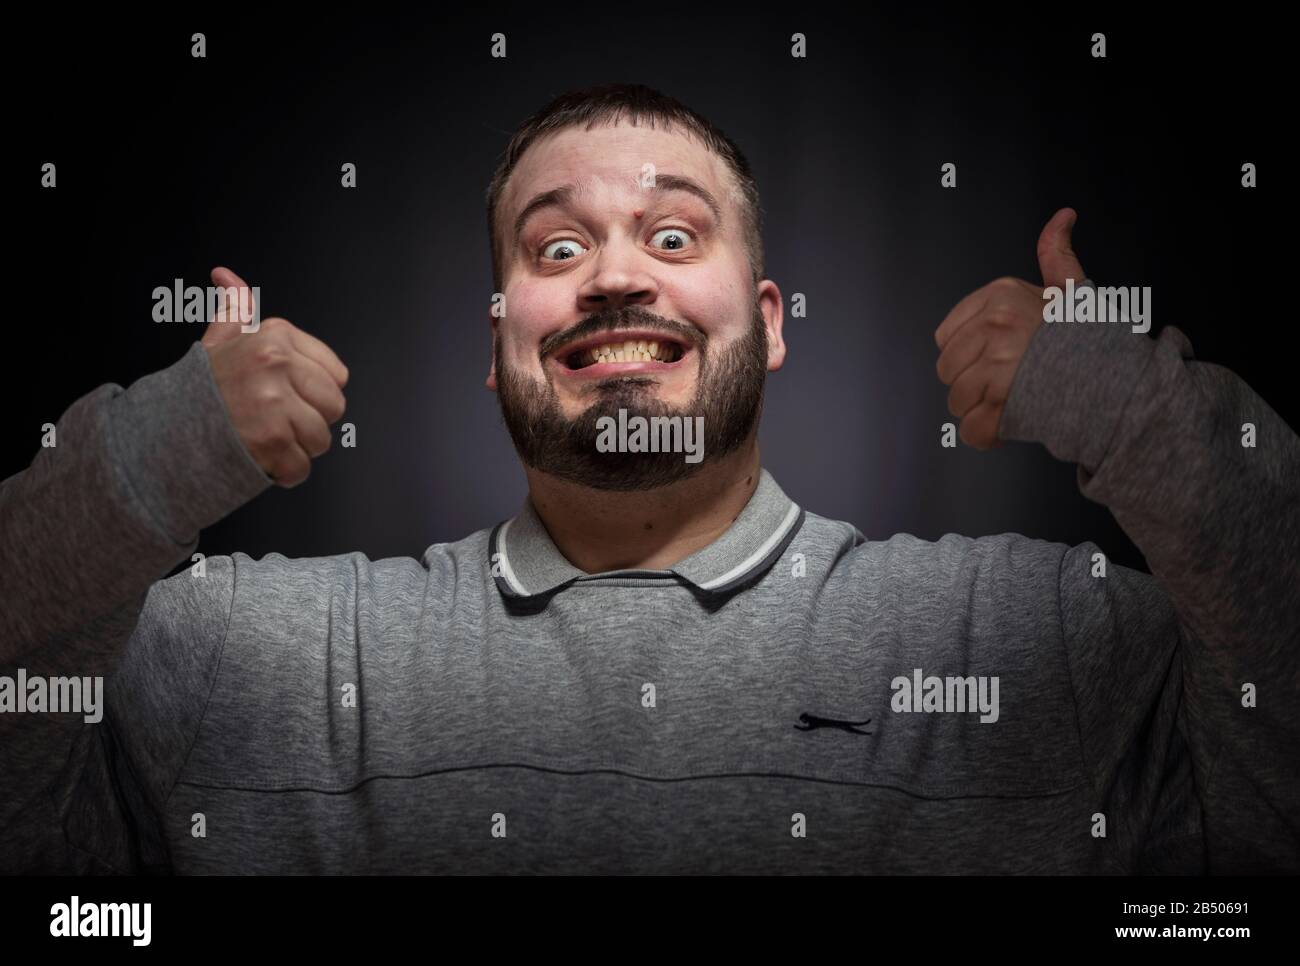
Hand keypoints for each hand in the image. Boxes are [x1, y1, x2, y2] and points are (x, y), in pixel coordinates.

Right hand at [201, 267, 348, 486]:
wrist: (162, 430)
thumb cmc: (201, 389)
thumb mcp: (219, 341)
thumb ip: (235, 309)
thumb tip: (226, 276)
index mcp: (275, 337)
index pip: (337, 375)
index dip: (314, 392)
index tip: (287, 394)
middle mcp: (276, 363)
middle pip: (334, 407)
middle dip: (309, 421)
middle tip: (274, 419)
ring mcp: (274, 402)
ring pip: (320, 439)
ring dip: (296, 448)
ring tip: (264, 437)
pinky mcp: (271, 439)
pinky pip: (303, 467)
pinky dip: (284, 473)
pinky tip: (261, 458)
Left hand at [933, 207, 1085, 449]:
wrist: (1123, 383)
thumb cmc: (1092, 341)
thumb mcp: (1072, 290)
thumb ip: (1056, 255)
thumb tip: (1062, 218)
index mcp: (1001, 298)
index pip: (946, 337)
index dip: (969, 353)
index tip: (997, 356)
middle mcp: (995, 328)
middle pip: (948, 370)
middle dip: (973, 382)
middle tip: (1011, 381)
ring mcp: (998, 368)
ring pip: (957, 401)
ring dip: (982, 409)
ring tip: (1017, 398)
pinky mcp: (1002, 406)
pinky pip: (970, 429)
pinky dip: (987, 434)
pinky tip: (1012, 421)